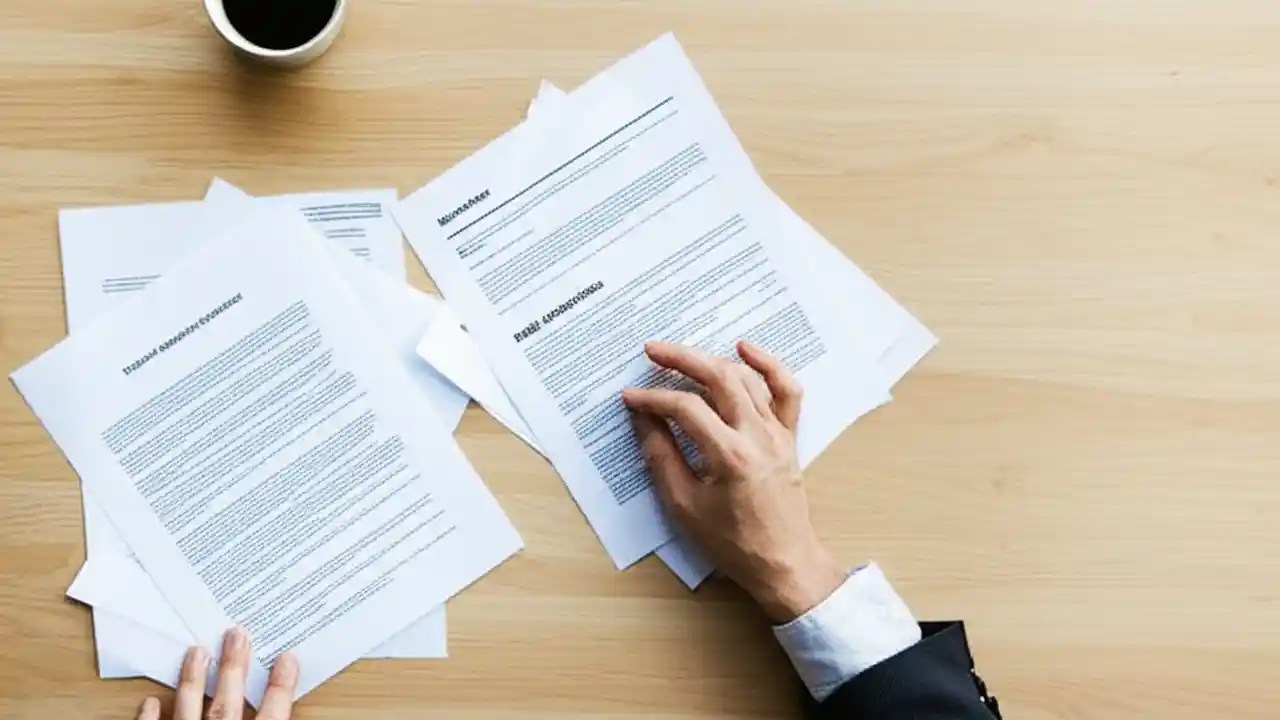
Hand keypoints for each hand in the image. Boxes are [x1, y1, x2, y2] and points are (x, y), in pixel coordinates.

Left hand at [134, 627, 297, 719]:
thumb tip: (304, 715)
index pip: (272, 714)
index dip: (280, 686)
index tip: (286, 659)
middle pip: (227, 703)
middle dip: (232, 667)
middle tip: (235, 635)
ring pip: (188, 709)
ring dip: (192, 680)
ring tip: (195, 652)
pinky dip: (149, 718)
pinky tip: (149, 701)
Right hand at [623, 340, 845, 623]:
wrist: (784, 563)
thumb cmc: (733, 543)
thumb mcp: (684, 506)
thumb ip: (662, 457)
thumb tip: (643, 420)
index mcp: (729, 455)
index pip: (685, 409)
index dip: (653, 398)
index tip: (630, 397)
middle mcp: (757, 436)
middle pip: (719, 378)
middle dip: (682, 358)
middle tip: (652, 350)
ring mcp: (778, 433)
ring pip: (747, 379)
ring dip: (714, 360)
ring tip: (685, 354)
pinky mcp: (789, 437)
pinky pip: (785, 390)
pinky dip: (768, 365)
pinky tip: (745, 349)